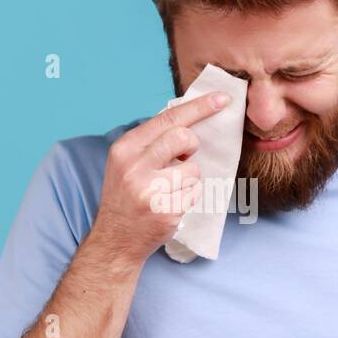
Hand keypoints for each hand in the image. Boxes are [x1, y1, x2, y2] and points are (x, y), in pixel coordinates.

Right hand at [88, 91, 231, 266]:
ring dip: (188, 180)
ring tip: (169, 190)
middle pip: (183, 138)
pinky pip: (194, 194)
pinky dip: (187, 198)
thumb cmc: (127, 196)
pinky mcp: (166, 211)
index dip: (198, 107)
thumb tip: (189, 118)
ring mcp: (150, 190)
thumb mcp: (127, 162)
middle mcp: (134, 167)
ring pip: (193, 170)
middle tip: (183, 159)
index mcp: (126, 148)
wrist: (116, 239)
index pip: (167, 119)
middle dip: (191, 147)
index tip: (221, 99)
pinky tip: (170, 205)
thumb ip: (152, 141)